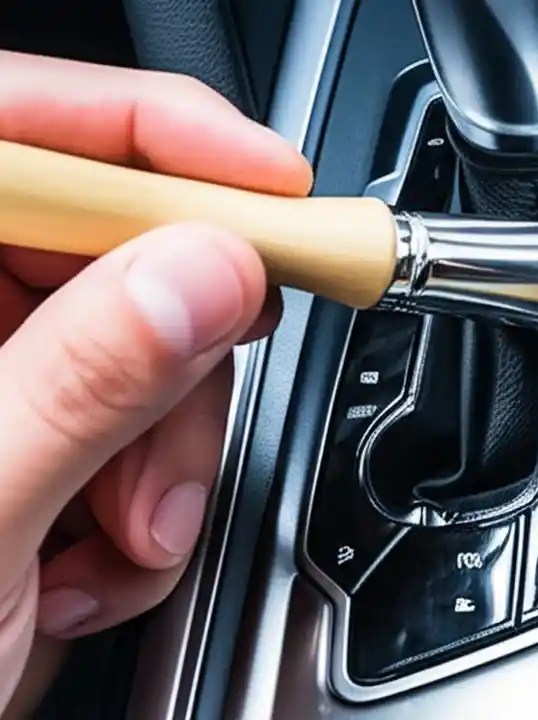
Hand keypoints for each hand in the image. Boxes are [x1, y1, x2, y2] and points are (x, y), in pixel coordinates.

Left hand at [0, 51, 310, 713]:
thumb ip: (82, 382)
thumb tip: (205, 271)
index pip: (17, 126)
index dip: (155, 136)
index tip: (273, 191)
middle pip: (109, 247)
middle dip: (178, 359)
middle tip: (178, 446)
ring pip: (146, 348)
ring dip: (168, 456)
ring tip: (121, 543)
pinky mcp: (29, 439)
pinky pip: (140, 424)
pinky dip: (150, 498)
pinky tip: (90, 563)